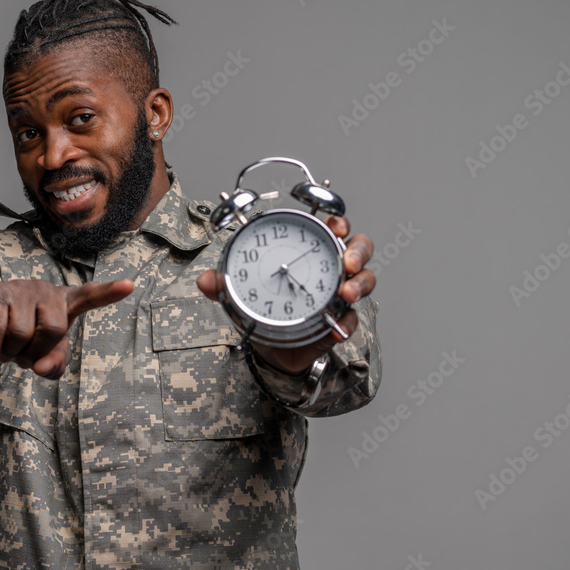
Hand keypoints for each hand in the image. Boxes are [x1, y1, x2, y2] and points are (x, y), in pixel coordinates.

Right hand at [0, 279, 133, 378]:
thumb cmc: (27, 335)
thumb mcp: (47, 354)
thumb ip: (54, 364)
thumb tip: (39, 368)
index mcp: (66, 302)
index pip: (91, 296)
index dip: (109, 292)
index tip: (129, 285)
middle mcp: (46, 291)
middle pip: (54, 329)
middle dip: (38, 353)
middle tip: (26, 358)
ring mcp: (20, 289)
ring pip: (21, 333)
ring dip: (12, 355)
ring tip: (9, 353)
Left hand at [197, 214, 375, 372]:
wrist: (269, 347)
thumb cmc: (262, 308)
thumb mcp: (240, 292)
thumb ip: (223, 284)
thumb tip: (205, 279)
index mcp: (309, 250)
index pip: (331, 228)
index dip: (339, 221)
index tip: (337, 223)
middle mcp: (330, 268)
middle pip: (360, 249)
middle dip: (358, 252)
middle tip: (348, 262)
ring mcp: (338, 294)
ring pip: (364, 281)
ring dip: (359, 286)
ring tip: (346, 295)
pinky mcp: (339, 321)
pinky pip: (352, 319)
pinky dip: (347, 323)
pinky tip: (338, 328)